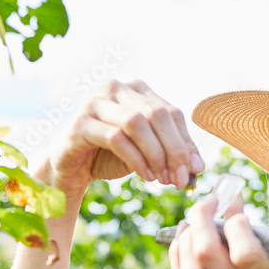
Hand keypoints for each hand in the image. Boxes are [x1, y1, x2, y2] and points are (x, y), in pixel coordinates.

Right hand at [40, 79, 204, 199]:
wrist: (70, 168)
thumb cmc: (110, 156)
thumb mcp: (146, 154)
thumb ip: (170, 154)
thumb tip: (199, 167)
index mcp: (137, 90)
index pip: (172, 113)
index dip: (186, 143)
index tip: (195, 171)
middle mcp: (117, 89)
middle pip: (157, 115)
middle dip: (173, 150)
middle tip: (180, 179)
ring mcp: (96, 102)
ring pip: (137, 123)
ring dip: (155, 154)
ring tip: (161, 179)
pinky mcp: (81, 122)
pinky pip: (116, 137)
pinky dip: (135, 158)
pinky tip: (145, 175)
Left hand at [169, 195, 268, 268]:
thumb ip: (263, 241)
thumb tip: (233, 203)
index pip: (245, 254)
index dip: (235, 225)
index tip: (238, 215)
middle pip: (207, 257)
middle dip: (201, 221)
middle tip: (207, 204)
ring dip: (185, 239)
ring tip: (193, 221)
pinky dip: (179, 258)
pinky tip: (185, 241)